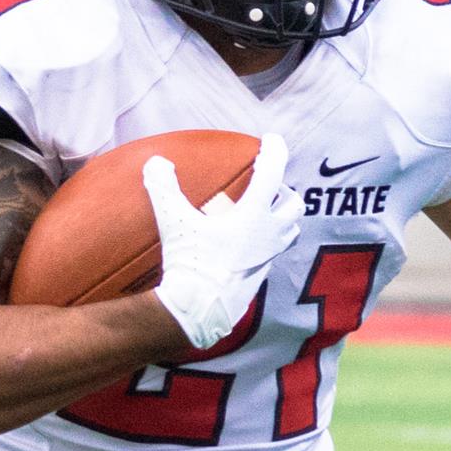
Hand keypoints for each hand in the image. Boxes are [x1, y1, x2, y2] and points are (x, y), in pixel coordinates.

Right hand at [144, 132, 300, 348]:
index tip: (272, 139)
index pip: (273, 173)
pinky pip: (273, 252)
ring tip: (263, 212)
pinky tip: (247, 243)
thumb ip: (163, 188)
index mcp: (254, 215)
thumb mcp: (174, 222)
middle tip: (265, 184)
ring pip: (290, 230)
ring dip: (282, 217)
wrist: (198, 311)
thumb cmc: (191, 263)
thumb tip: (156, 162)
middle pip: (294, 204)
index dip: (275, 151)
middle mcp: (268, 235)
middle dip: (285, 190)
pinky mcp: (260, 277)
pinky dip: (267, 241)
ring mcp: (268, 258)